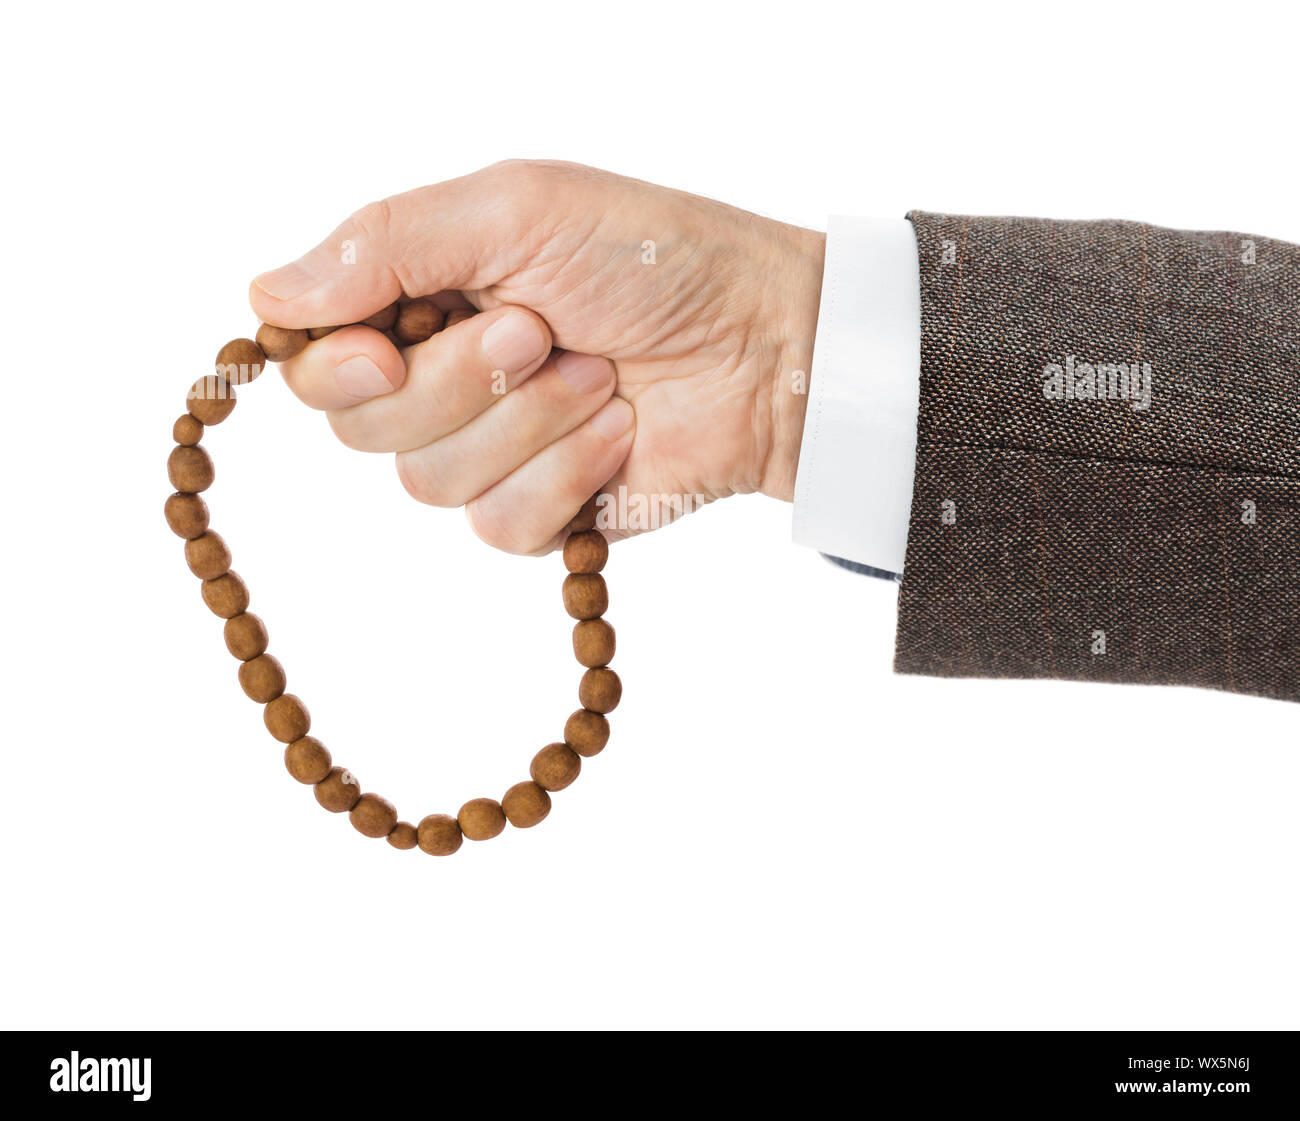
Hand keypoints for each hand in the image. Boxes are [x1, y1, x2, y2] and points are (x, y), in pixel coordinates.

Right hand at [249, 160, 823, 553]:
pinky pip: (498, 526)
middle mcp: (442, 377)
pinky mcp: (541, 512)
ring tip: (599, 376)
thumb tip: (267, 297)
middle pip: (361, 427)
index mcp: (423, 297)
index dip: (337, 365)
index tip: (387, 348)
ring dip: (526, 424)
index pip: (315, 356)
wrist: (766, 346)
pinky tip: (618, 435)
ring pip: (429, 482)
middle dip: (457, 382)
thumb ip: (387, 243)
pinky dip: (564, 476)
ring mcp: (490, 450)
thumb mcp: (518, 210)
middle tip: (540, 333)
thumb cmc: (656, 258)